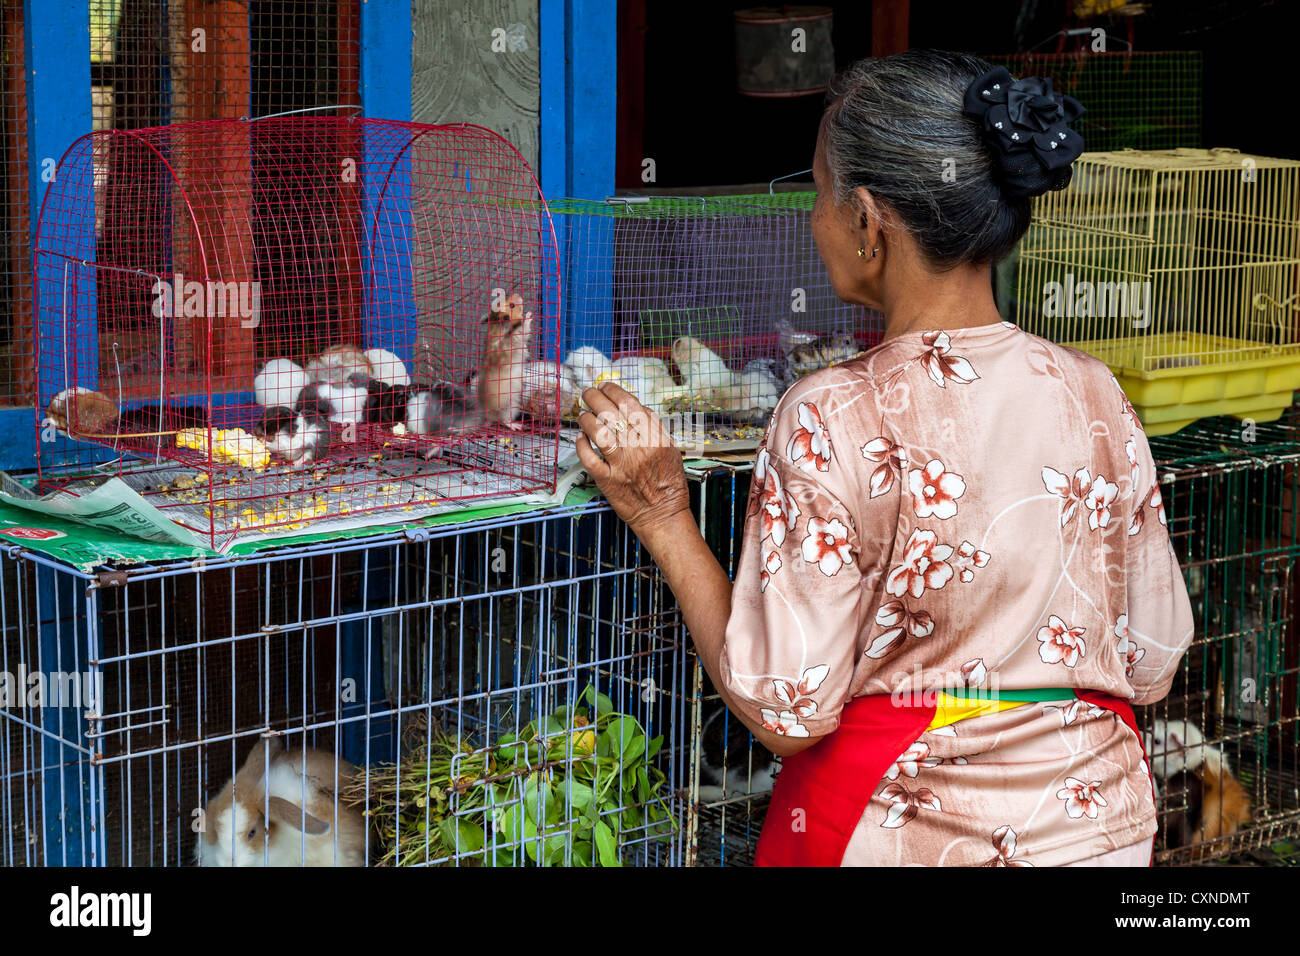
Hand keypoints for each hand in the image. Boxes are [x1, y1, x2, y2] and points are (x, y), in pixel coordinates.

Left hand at [575, 383, 690, 544]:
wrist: (662, 514)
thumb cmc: (667, 482)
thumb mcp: (669, 448)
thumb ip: (652, 426)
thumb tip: (632, 405)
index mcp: (654, 437)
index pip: (629, 403)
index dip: (613, 390)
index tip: (605, 386)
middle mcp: (637, 448)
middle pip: (609, 413)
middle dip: (594, 397)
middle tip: (588, 393)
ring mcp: (621, 465)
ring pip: (597, 432)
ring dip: (586, 418)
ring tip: (583, 414)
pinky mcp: (607, 480)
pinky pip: (588, 458)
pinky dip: (582, 445)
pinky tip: (581, 438)